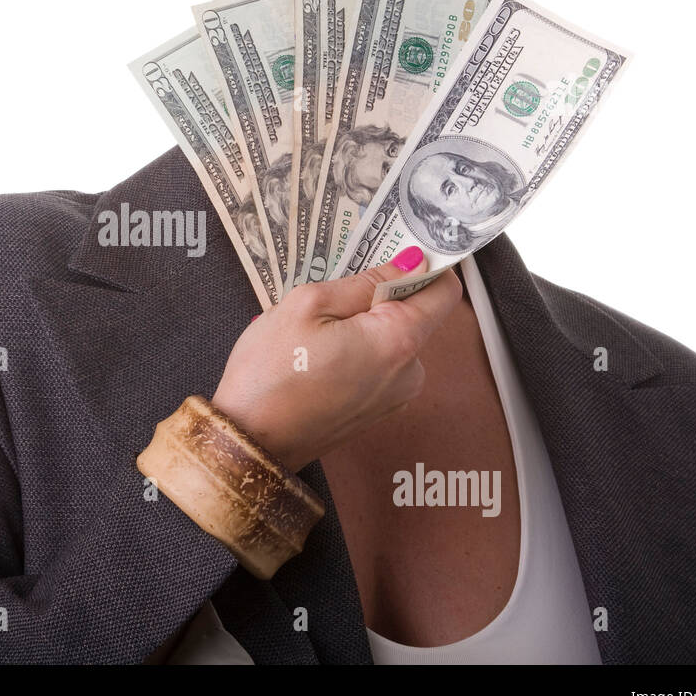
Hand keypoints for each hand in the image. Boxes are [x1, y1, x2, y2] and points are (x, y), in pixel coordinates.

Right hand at [211, 247, 461, 471]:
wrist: (250, 442)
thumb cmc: (270, 372)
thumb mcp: (307, 305)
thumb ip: (363, 281)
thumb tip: (410, 261)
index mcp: (398, 340)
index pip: (445, 290)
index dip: (426, 265)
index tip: (396, 252)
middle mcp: (409, 372)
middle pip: (415, 314)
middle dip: (379, 299)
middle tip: (329, 299)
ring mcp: (396, 397)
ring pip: (392, 340)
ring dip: (362, 327)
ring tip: (314, 334)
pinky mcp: (377, 411)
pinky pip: (378, 366)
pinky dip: (355, 353)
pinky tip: (316, 359)